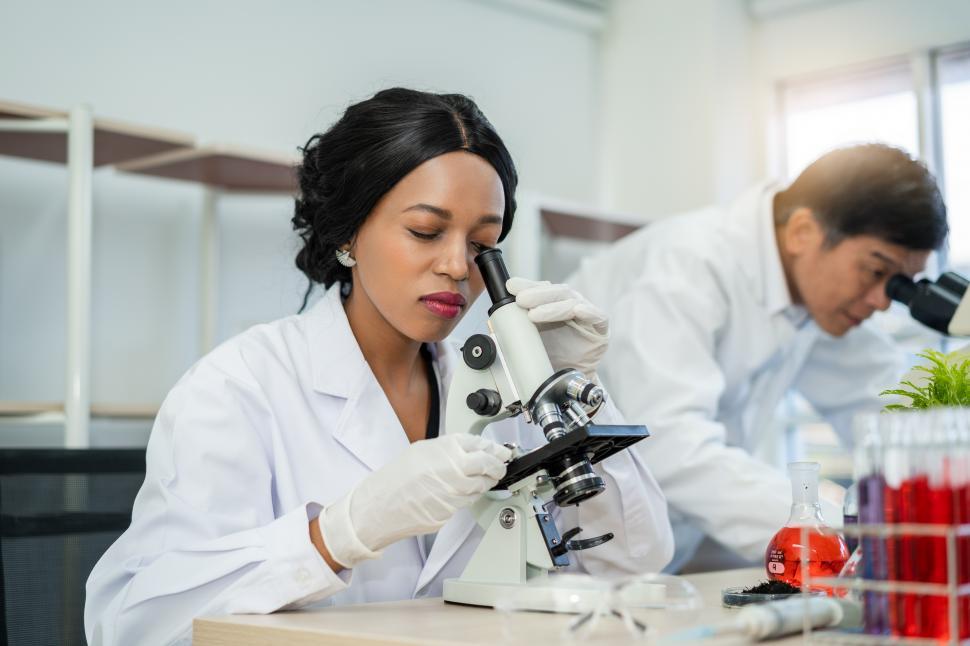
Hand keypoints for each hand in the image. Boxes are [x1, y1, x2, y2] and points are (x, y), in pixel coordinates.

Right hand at [318, 434, 510, 567]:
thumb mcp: (422, 450)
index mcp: (447, 448)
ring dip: (487, 482)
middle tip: (501, 465)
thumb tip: (466, 451)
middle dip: (498, 466)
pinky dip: (471, 496)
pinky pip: (468, 501)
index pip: (481, 445)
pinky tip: (466, 492)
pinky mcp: (453, 509)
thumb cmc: (396, 478)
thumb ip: (446, 449)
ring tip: (486, 478)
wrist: (382, 504)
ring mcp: (456, 490)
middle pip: (488, 465)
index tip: (500, 451)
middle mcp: (455, 468)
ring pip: (481, 485)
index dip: (494, 448)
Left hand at [506, 277, 608, 377]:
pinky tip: (578, 311)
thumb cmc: (551, 354)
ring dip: (553, 306)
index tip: (510, 286)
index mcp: (554, 302)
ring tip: (535, 314)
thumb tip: (495, 318)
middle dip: (537, 294)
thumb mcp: (530, 337)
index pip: (542, 288)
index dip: (527, 285)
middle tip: (520, 300)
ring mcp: (587, 314)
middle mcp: (571, 304)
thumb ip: (518, 324)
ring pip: (573, 302)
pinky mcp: (600, 328)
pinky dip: (588, 312)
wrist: (569, 379)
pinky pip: (597, 316)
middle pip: (557, 292)